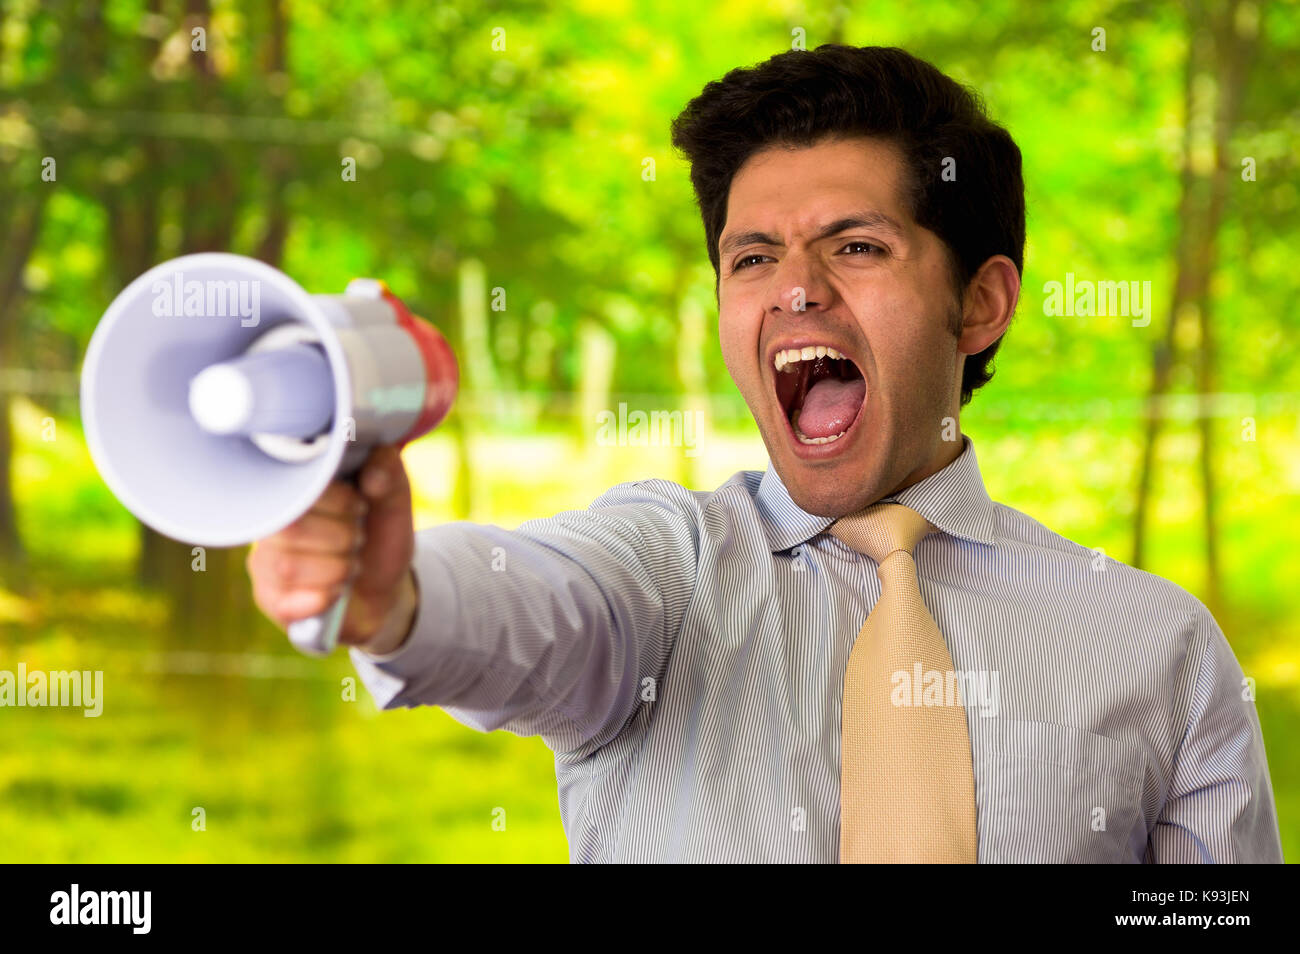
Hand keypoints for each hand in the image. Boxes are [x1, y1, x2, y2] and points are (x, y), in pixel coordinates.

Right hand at [247, 445, 417, 650]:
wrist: (385, 588)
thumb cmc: (380, 536)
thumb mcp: (394, 500)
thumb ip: (389, 474)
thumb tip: (372, 475)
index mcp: (296, 490)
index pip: (297, 487)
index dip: (338, 500)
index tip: (361, 506)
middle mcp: (272, 524)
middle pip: (292, 529)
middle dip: (342, 537)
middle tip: (358, 539)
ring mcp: (265, 562)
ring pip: (289, 567)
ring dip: (337, 569)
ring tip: (351, 565)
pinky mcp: (269, 599)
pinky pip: (285, 603)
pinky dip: (323, 598)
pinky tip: (338, 592)